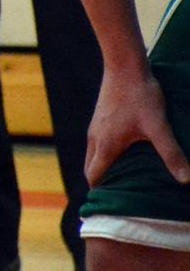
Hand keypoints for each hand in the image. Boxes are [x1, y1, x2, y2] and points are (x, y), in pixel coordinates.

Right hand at [86, 65, 189, 185]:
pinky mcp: (101, 116)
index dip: (101, 192)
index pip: (94, 177)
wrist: (124, 66)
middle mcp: (95, 138)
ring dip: (104, 166)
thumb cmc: (140, 96)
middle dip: (102, 182)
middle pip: (91, 168)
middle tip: (120, 193)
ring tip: (124, 175)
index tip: (111, 204)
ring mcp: (96, 126)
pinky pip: (98, 141)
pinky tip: (125, 149)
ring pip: (94, 154)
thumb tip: (186, 180)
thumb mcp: (158, 126)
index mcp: (105, 145)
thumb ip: (171, 153)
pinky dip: (106, 152)